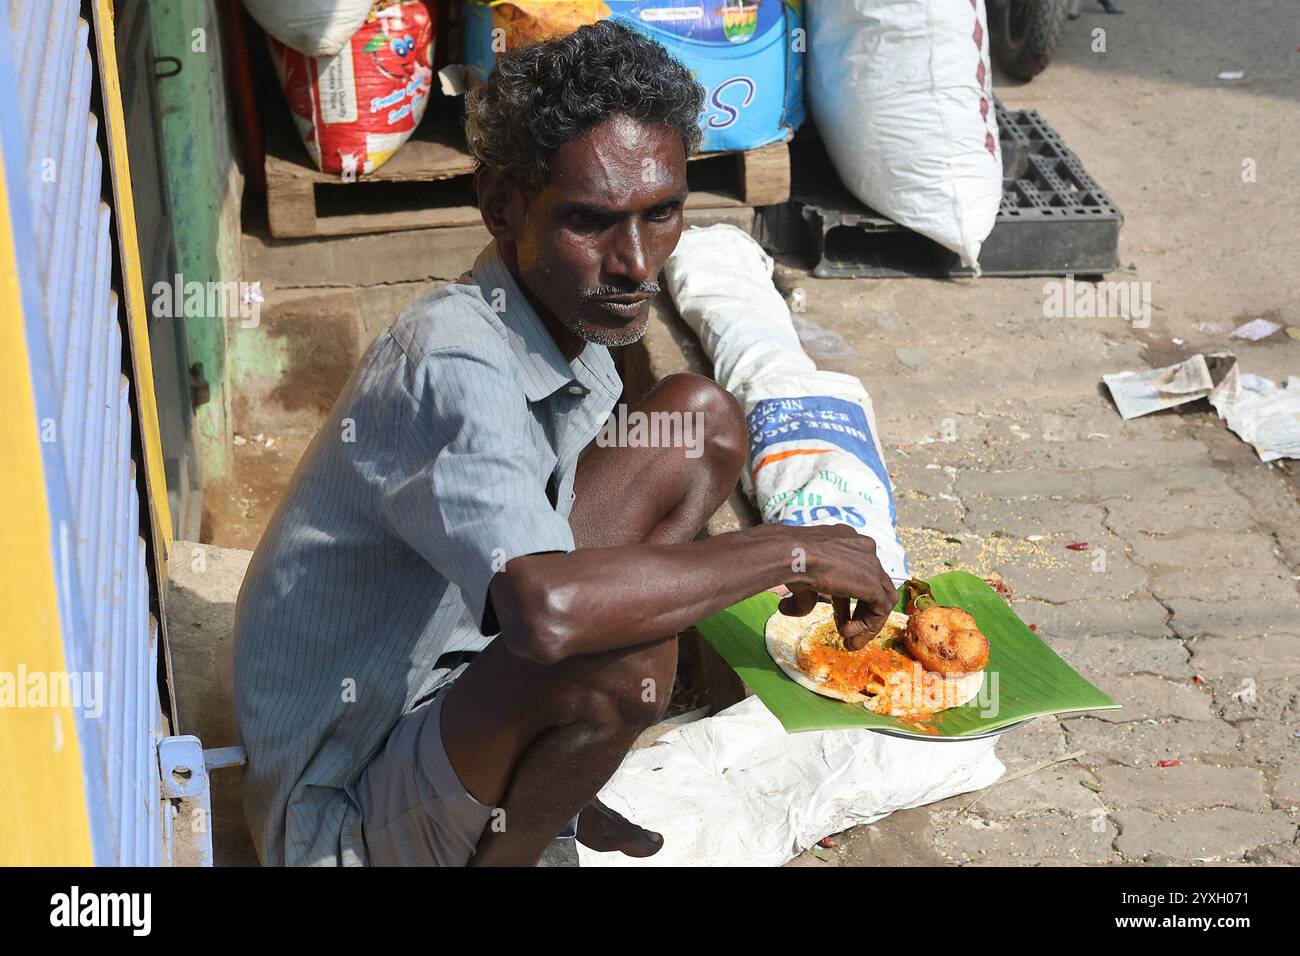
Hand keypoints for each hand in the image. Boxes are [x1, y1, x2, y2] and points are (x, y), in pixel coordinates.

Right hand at [777, 524, 898, 649]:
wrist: (793, 555)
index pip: (856, 574)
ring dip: (866, 622)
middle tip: (845, 631)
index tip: (837, 618)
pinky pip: (881, 609)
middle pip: (872, 586)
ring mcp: (872, 564)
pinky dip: (868, 625)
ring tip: (848, 638)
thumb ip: (806, 594)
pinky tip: (848, 634)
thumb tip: (786, 608)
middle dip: (860, 613)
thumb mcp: (800, 577)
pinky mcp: (874, 582)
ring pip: (881, 598)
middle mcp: (864, 548)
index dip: (845, 601)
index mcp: (847, 541)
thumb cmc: (790, 560)